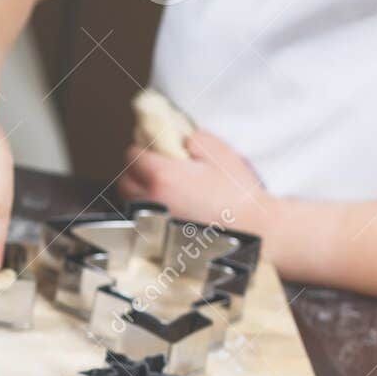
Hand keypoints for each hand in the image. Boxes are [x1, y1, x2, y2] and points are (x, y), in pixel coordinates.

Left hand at [118, 130, 272, 234]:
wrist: (251, 230)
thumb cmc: (238, 193)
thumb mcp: (219, 153)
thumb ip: (194, 139)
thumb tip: (179, 138)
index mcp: (163, 177)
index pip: (133, 156)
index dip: (142, 148)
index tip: (153, 148)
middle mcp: (151, 201)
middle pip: (125, 179)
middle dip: (137, 169)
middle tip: (155, 165)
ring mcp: (153, 221)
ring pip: (130, 201)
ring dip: (139, 189)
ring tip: (161, 186)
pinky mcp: (159, 237)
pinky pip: (140, 218)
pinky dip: (146, 208)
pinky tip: (166, 205)